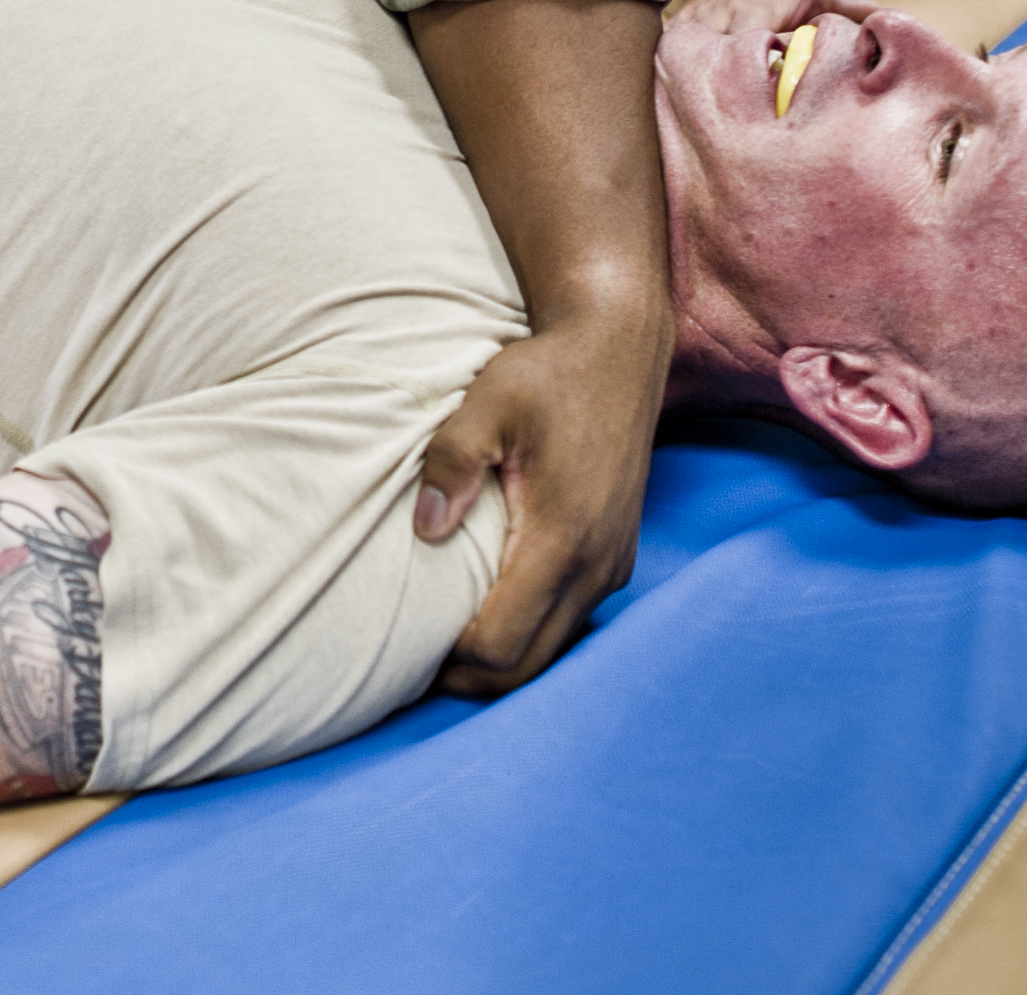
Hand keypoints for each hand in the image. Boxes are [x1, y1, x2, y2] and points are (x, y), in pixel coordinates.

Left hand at [423, 298, 669, 696]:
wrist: (617, 349)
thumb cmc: (548, 373)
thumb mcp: (487, 402)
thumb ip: (450, 464)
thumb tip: (425, 529)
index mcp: (561, 537)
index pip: (501, 642)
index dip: (450, 660)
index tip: (407, 644)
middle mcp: (596, 563)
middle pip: (527, 665)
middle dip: (471, 676)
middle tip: (415, 661)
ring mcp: (614, 563)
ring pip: (554, 649)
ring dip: (503, 656)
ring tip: (446, 641)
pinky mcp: (618, 555)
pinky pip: (572, 619)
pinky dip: (531, 631)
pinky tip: (491, 607)